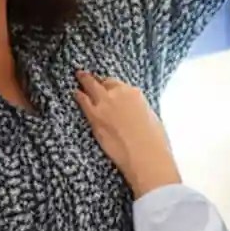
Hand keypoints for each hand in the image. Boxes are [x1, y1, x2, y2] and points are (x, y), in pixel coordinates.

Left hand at [74, 71, 180, 197]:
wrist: (145, 156)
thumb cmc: (153, 142)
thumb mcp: (149, 117)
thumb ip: (136, 109)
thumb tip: (130, 111)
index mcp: (134, 94)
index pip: (117, 84)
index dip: (110, 85)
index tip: (106, 85)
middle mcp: (119, 95)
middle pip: (102, 82)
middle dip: (93, 78)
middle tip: (85, 74)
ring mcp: (105, 104)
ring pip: (90, 87)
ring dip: (84, 82)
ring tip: (79, 77)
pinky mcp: (95, 116)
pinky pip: (83, 102)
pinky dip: (79, 97)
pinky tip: (76, 94)